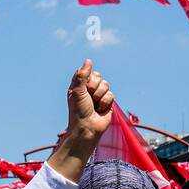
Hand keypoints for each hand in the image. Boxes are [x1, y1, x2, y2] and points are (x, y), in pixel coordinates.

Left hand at [47, 60, 114, 182]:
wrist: (87, 128)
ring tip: (94, 106)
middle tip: (88, 99)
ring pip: (106, 85)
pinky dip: (105, 103)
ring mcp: (99, 95)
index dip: (88, 80)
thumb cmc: (78, 111)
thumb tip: (88, 60)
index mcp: (79, 85)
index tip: (83, 90)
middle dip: (94, 88)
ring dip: (99, 97)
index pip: (89, 72)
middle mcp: (89, 89)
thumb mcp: (77, 91)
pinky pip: (111, 95)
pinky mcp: (107, 102)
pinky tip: (100, 110)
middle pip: (99, 77)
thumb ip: (82, 75)